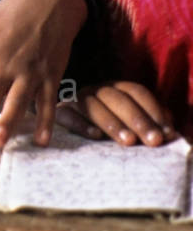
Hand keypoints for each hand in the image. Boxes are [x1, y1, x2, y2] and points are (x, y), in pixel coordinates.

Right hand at [56, 80, 175, 146]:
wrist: (70, 125)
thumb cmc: (107, 128)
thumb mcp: (130, 123)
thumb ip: (149, 123)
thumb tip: (169, 132)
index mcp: (117, 88)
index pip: (137, 92)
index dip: (153, 111)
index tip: (166, 134)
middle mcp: (97, 89)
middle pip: (118, 99)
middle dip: (138, 120)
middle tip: (153, 141)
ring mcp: (77, 99)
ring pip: (94, 106)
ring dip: (112, 123)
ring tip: (129, 142)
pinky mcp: (61, 112)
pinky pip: (69, 116)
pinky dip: (82, 125)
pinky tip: (96, 137)